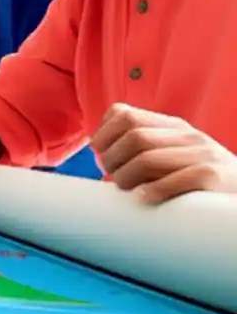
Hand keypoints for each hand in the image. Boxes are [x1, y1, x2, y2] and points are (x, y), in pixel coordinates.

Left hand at [92, 103, 236, 203]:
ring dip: (126, 176)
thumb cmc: (201, 183)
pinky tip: (144, 198)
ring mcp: (203, 153)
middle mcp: (187, 136)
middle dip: (111, 159)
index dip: (103, 134)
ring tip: (125, 189)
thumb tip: (101, 165)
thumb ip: (143, 155)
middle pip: (133, 136)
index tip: (99, 154)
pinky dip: (154, 190)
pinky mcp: (214, 176)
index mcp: (173, 127)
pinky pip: (176, 178)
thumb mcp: (173, 159)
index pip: (124, 114)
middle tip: (112, 177)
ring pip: (148, 157)